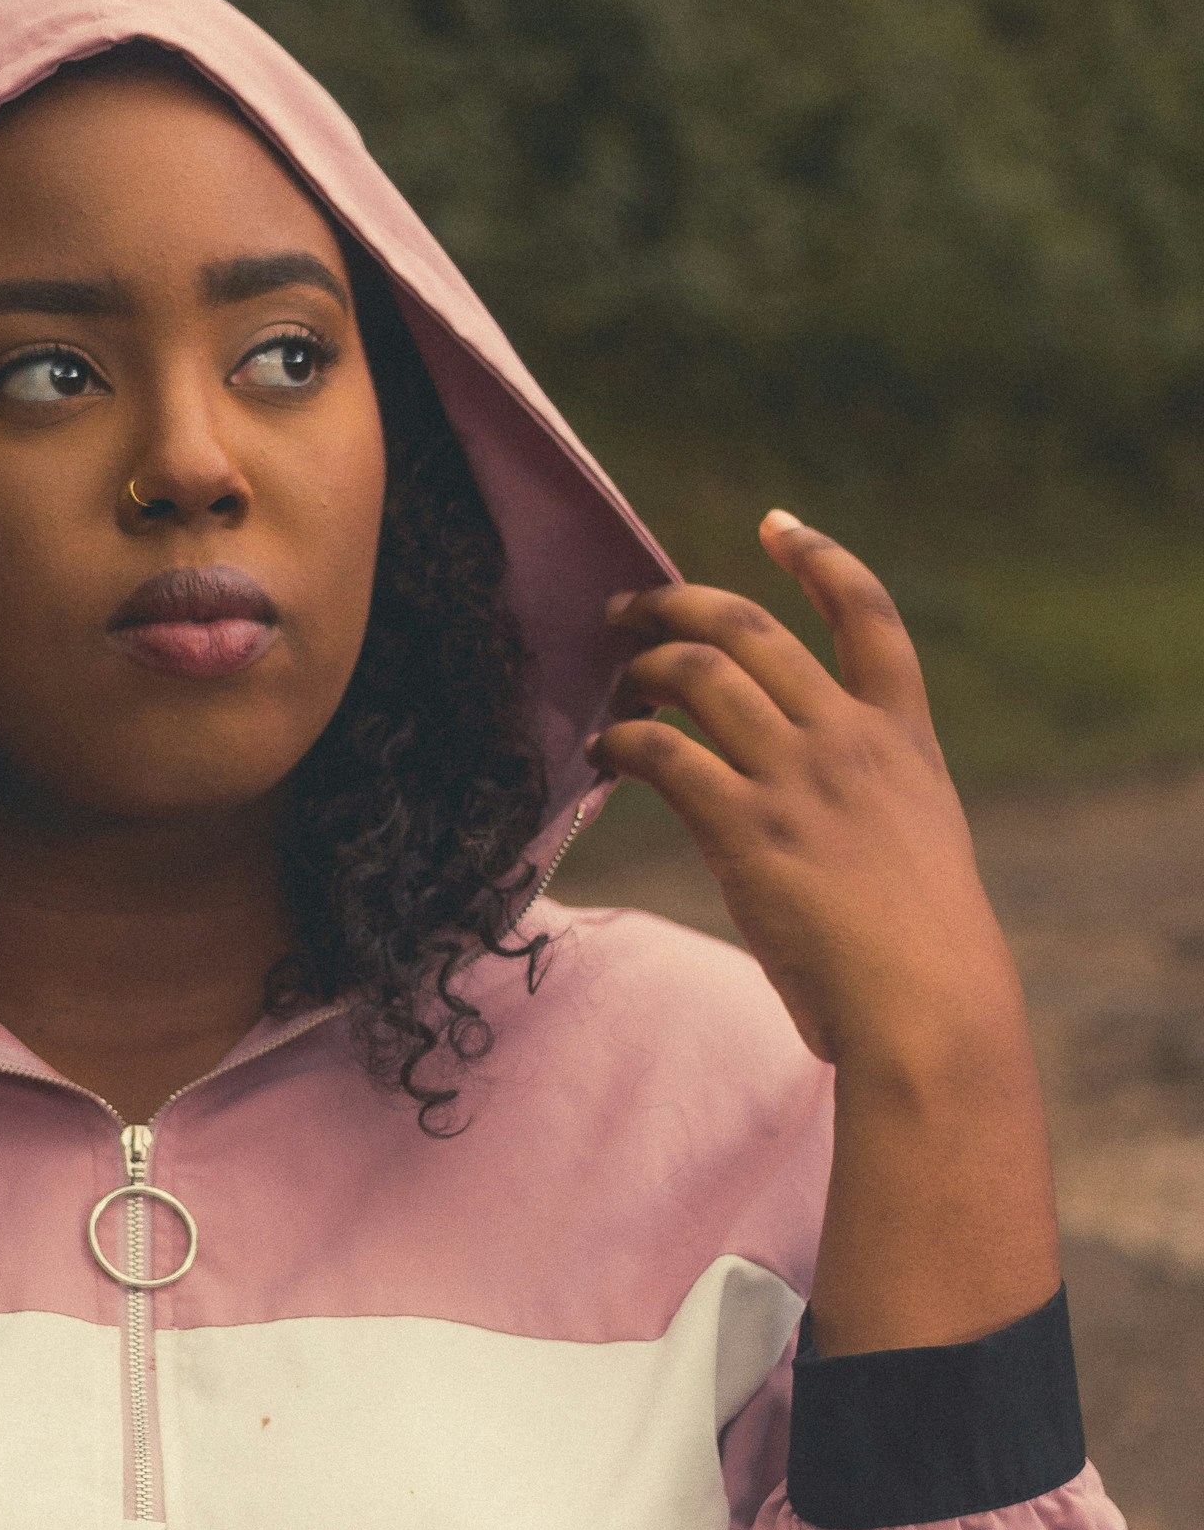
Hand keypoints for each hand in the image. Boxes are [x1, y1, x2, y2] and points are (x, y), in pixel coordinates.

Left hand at [589, 514, 1008, 1075]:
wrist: (928, 1006)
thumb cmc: (925, 958)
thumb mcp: (917, 848)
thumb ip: (867, 807)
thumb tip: (809, 817)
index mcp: (903, 737)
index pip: (867, 613)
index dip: (819, 557)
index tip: (775, 524)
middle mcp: (847, 737)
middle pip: (749, 627)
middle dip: (677, 603)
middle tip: (628, 608)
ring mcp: (795, 776)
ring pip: (698, 671)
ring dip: (640, 665)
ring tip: (611, 683)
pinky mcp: (744, 826)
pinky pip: (661, 750)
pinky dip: (620, 740)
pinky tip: (601, 754)